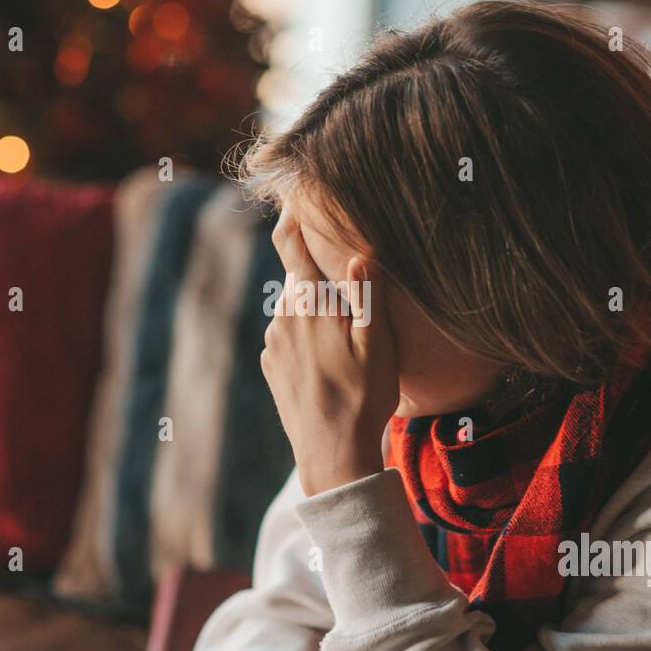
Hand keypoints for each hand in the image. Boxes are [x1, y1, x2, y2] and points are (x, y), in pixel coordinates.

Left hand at [261, 208, 398, 496]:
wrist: (332, 452)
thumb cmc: (365, 396)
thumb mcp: (378, 343)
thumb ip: (368, 293)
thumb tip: (361, 251)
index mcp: (310, 303)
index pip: (291, 245)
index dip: (292, 216)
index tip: (295, 197)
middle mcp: (283, 317)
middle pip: (300, 280)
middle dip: (323, 283)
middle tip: (355, 304)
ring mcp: (273, 343)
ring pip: (296, 311)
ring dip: (317, 315)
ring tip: (348, 347)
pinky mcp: (271, 366)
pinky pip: (289, 338)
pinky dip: (307, 340)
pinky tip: (331, 366)